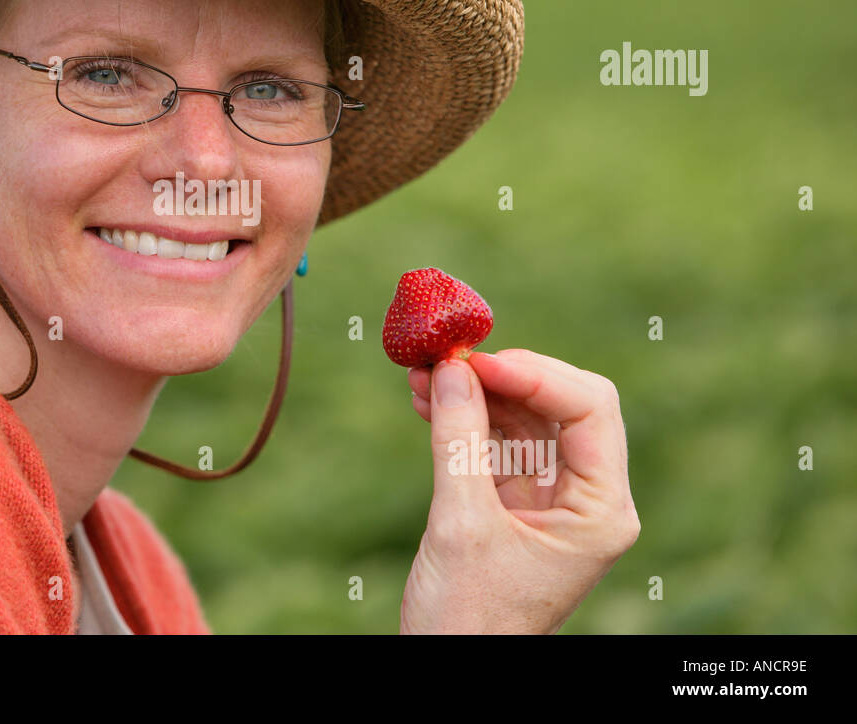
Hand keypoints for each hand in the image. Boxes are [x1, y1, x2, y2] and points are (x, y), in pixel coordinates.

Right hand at [399, 349, 639, 633]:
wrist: (450, 667)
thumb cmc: (468, 618)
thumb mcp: (460, 523)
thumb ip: (458, 440)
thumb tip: (449, 369)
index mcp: (601, 511)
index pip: (590, 410)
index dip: (536, 375)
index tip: (477, 361)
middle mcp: (586, 499)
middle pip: (560, 404)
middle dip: (504, 376)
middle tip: (450, 358)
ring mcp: (551, 498)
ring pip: (525, 417)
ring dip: (475, 391)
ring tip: (424, 374)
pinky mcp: (514, 501)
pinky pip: (497, 441)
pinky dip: (464, 416)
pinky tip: (426, 400)